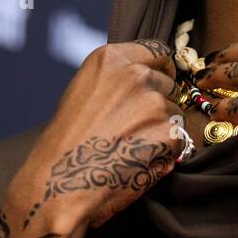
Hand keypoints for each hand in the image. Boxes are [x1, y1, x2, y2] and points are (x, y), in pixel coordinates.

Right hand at [6, 40, 184, 233]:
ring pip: (175, 114)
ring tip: (130, 148)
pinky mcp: (168, 134)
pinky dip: (165, 153)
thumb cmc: (66, 145)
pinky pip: (179, 140)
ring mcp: (154, 104)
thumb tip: (148, 78)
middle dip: (160, 104)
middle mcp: (136, 75)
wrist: (58, 185)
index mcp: (111, 59)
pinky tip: (137, 162)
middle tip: (134, 129)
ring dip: (162, 130)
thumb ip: (116, 80)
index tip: (160, 82)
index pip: (159, 51)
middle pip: (169, 85)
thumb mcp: (83, 92)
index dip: (162, 70)